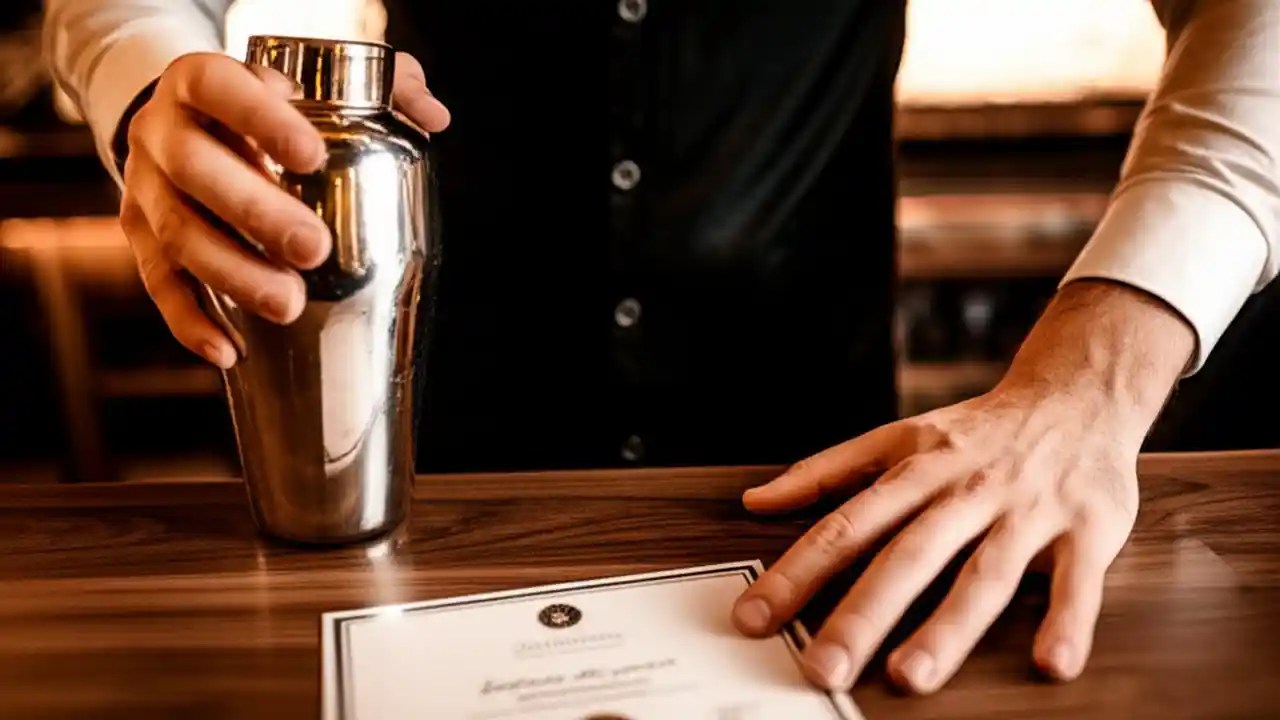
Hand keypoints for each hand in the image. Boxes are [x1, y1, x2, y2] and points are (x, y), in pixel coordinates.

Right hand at [118, 51, 450, 367]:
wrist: (178, 122)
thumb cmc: (261, 103)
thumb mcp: (310, 80)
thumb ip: (379, 87)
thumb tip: (435, 117)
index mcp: (200, 82)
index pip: (219, 88)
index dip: (260, 118)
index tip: (313, 155)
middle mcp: (161, 132)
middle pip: (195, 170)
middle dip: (255, 212)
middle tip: (314, 249)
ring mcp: (145, 188)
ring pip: (177, 234)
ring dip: (233, 274)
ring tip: (288, 303)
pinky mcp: (140, 237)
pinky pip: (159, 283)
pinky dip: (190, 322)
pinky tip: (229, 350)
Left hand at [731, 281, 1195, 694]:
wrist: (1080, 391)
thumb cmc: (977, 430)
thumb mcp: (897, 436)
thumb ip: (825, 471)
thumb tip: (755, 500)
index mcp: (915, 469)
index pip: (845, 525)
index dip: (796, 571)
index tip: (753, 618)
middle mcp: (965, 490)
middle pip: (906, 555)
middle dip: (862, 614)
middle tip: (822, 669)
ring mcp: (1027, 510)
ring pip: (982, 574)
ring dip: (948, 627)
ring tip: (908, 677)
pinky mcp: (1088, 529)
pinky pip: (1077, 582)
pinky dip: (1067, 622)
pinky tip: (1051, 665)